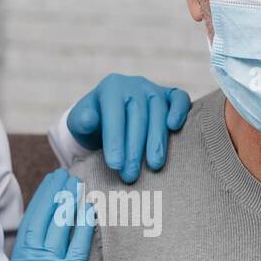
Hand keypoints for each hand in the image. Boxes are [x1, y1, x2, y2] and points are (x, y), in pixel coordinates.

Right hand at [2, 169, 96, 260]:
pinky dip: (83, 225)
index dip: (40, 204)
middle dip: (53, 194)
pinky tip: (89, 209)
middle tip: (63, 176)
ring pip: (59, 226)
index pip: (30, 225)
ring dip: (68, 202)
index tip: (48, 188)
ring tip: (76, 184)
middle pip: (43, 218)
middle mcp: (31, 260)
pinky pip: (77, 245)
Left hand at [67, 74, 190, 182]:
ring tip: (153, 166)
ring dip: (157, 140)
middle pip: (137, 115)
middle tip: (130, 175)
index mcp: (111, 87)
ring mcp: (154, 89)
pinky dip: (180, 111)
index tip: (115, 165)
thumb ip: (82, 121)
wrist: (110, 118)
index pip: (114, 114)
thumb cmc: (95, 124)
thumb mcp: (81, 123)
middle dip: (134, 148)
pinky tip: (174, 128)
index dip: (115, 140)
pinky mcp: (171, 95)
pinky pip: (180, 99)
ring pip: (158, 111)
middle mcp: (134, 85)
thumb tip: (89, 119)